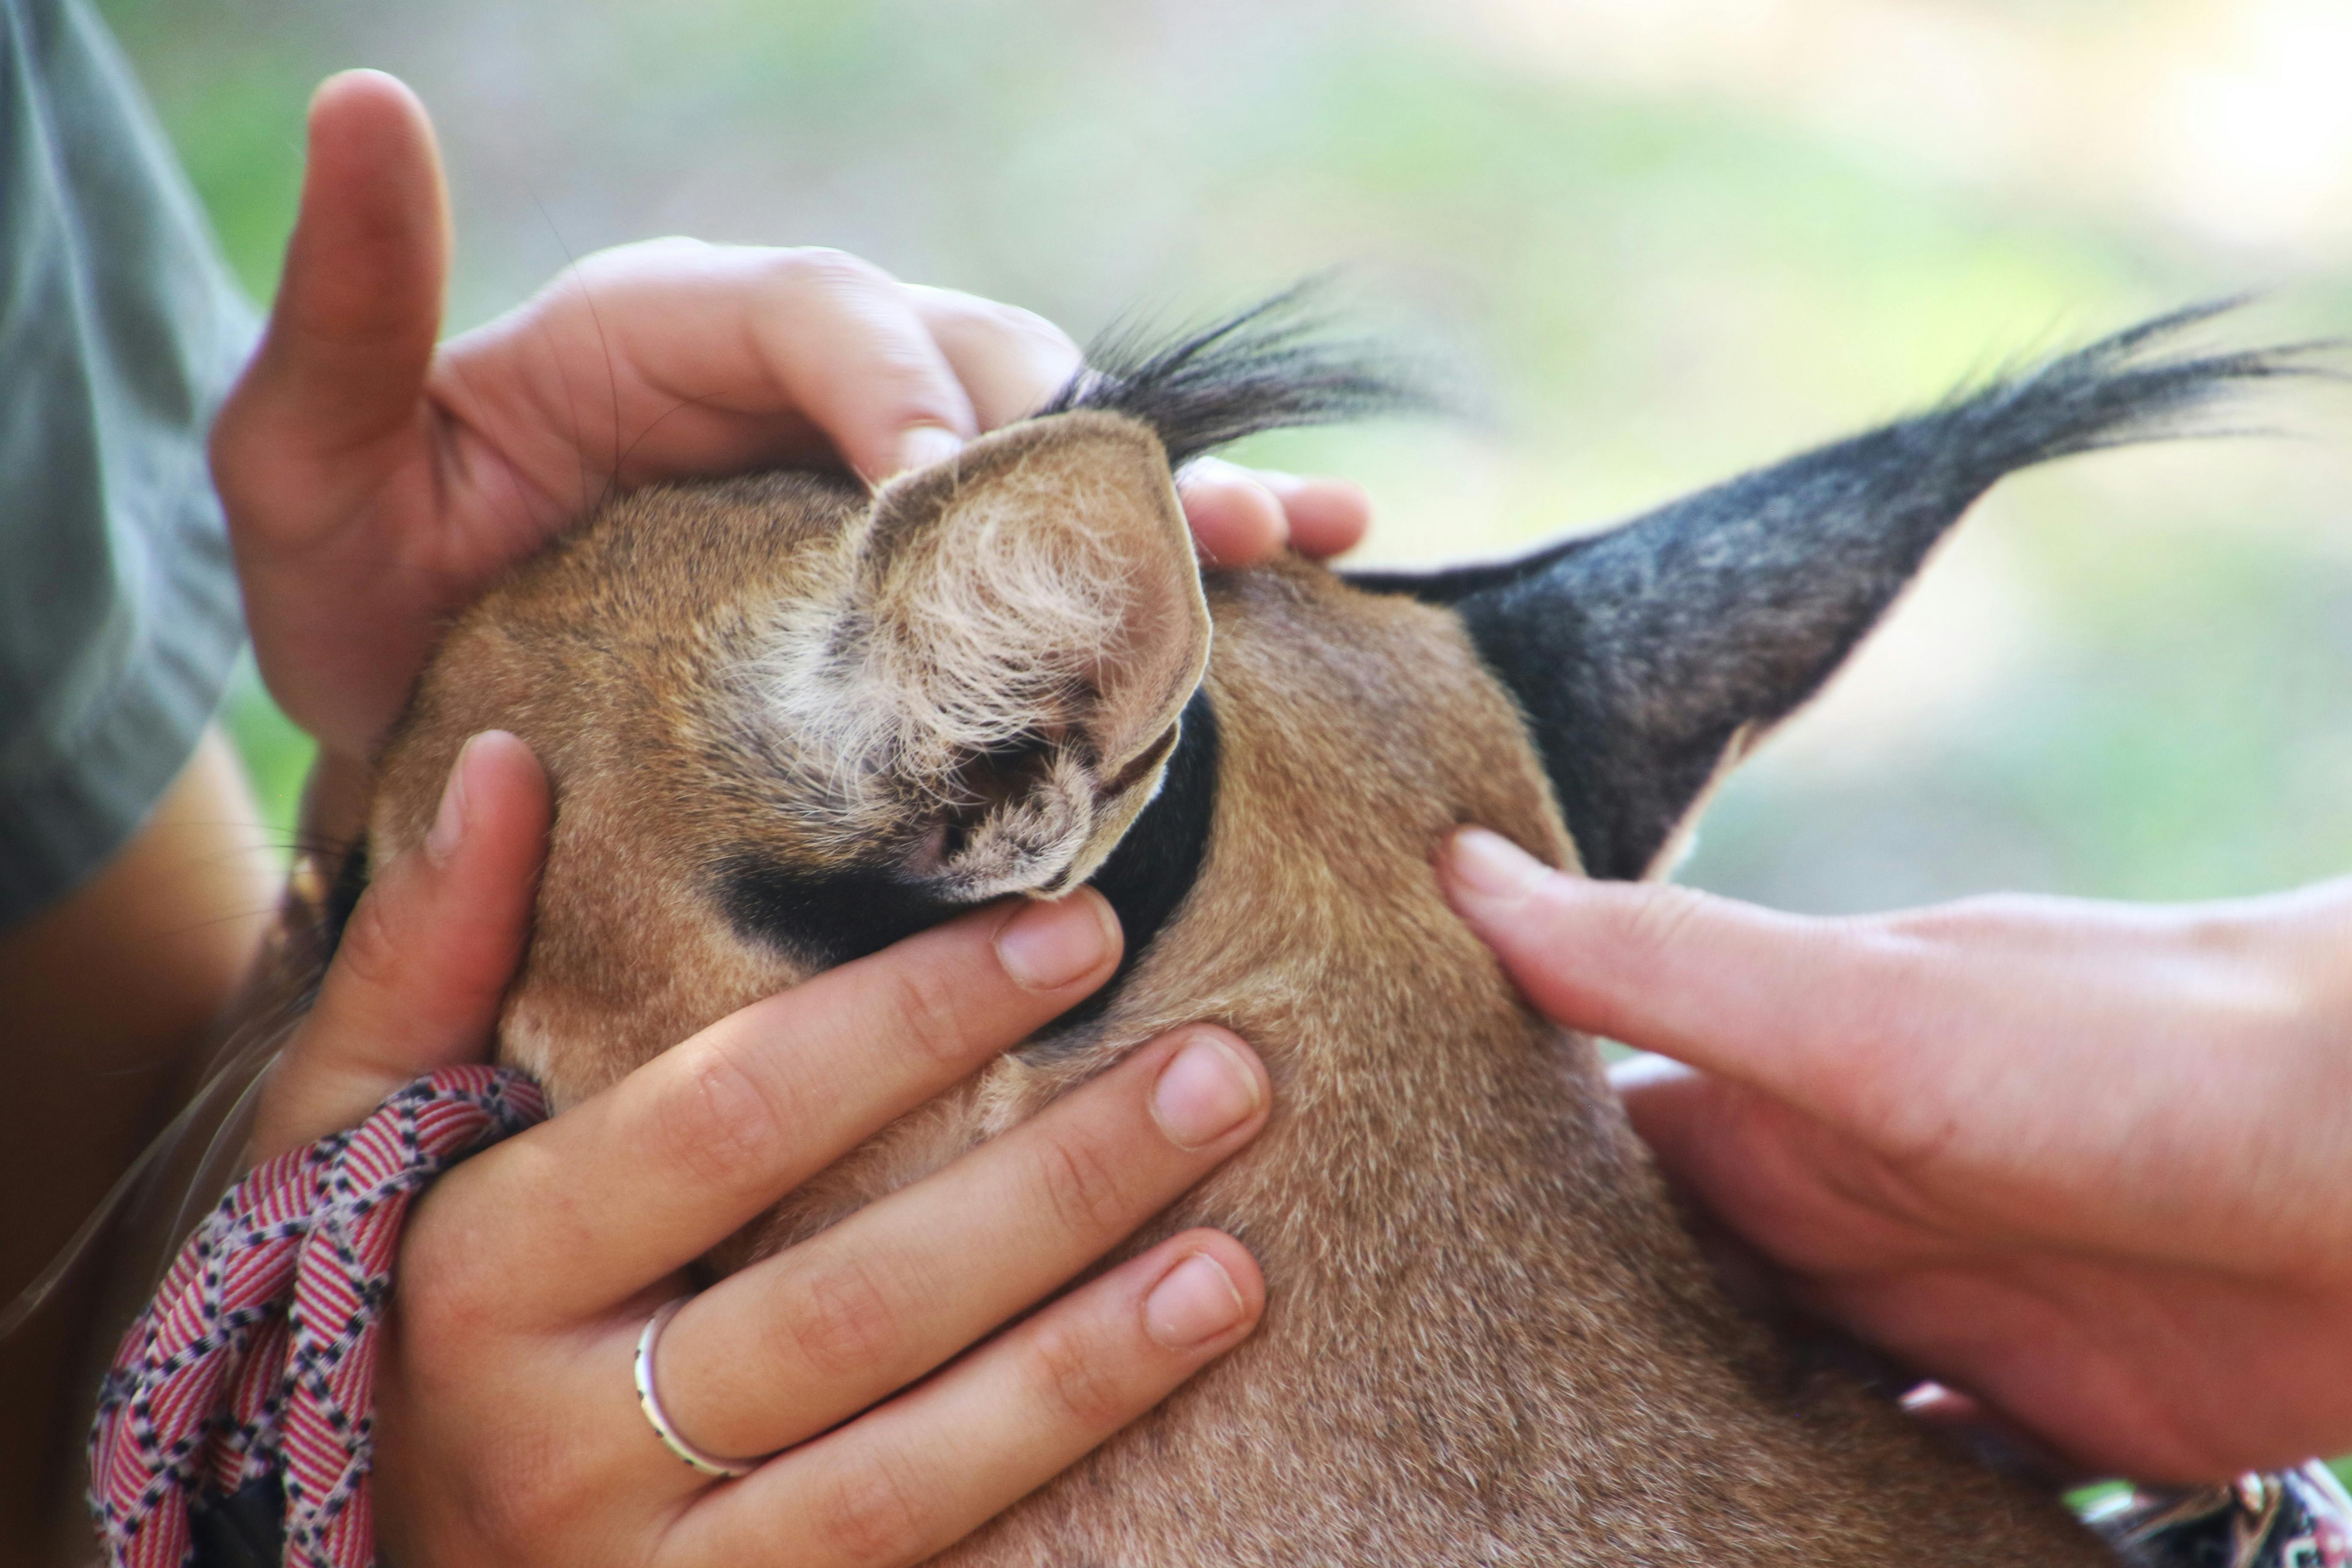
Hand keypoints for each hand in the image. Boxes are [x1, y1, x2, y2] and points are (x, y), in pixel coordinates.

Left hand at [211, 71, 1368, 767]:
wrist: (435, 701)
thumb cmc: (369, 595)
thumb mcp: (305, 467)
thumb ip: (345, 314)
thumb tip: (361, 97)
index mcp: (673, 325)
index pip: (821, 314)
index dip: (896, 392)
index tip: (936, 513)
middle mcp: (804, 369)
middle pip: (968, 362)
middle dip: (1062, 450)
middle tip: (1155, 551)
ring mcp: (879, 455)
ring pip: (1046, 440)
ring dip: (1161, 489)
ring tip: (1278, 539)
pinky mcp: (925, 548)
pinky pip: (1068, 520)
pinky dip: (1183, 530)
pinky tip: (1305, 550)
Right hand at [256, 733, 1271, 1565]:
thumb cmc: (365, 1311)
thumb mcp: (339, 1140)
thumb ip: (421, 960)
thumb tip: (506, 760)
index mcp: (479, 1271)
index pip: (730, 1121)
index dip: (909, 1023)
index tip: (1072, 933)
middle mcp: (561, 1434)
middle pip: (852, 1301)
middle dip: (1055, 1188)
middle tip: (1228, 1074)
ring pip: (902, 1466)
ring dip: (1086, 1363)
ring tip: (1240, 1261)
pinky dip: (1031, 1491)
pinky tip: (1147, 1410)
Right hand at [1439, 826, 2351, 1483]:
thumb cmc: (2133, 1050)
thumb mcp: (1865, 1009)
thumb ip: (1660, 964)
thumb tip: (1452, 865)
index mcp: (1780, 1112)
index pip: (1587, 1162)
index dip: (1483, 1210)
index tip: (1363, 1277)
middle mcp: (1848, 1215)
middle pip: (1672, 1309)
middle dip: (1581, 1369)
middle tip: (1448, 1454)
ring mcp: (1949, 1323)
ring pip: (1782, 1410)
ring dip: (1708, 1461)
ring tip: (1574, 1526)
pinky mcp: (2054, 1422)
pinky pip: (1921, 1482)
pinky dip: (1855, 1520)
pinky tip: (1785, 1552)